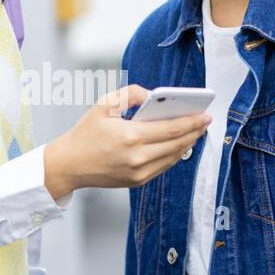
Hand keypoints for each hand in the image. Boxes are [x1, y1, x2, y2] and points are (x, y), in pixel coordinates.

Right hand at [43, 85, 209, 198]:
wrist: (69, 164)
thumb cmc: (85, 133)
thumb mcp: (103, 105)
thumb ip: (129, 94)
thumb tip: (152, 95)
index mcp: (130, 136)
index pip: (171, 128)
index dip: (191, 122)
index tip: (205, 115)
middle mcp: (137, 157)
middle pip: (177, 144)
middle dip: (194, 132)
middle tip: (205, 121)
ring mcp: (138, 172)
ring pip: (173, 157)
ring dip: (187, 144)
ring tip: (195, 131)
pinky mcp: (137, 181)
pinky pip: (163, 166)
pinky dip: (174, 154)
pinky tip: (178, 144)